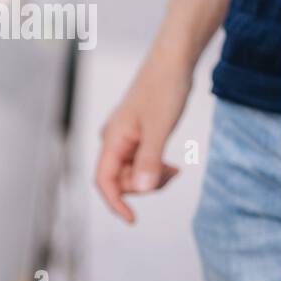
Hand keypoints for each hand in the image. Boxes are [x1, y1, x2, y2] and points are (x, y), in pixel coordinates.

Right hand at [95, 59, 188, 223]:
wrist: (173, 61)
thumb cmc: (164, 88)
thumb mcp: (160, 128)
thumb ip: (150, 160)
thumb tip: (143, 190)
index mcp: (112, 139)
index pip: (104, 181)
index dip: (116, 203)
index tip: (133, 220)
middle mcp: (113, 140)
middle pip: (121, 180)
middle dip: (145, 186)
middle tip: (172, 172)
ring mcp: (125, 138)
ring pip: (133, 173)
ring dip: (153, 177)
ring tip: (175, 168)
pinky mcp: (137, 136)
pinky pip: (141, 163)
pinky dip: (156, 168)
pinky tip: (172, 165)